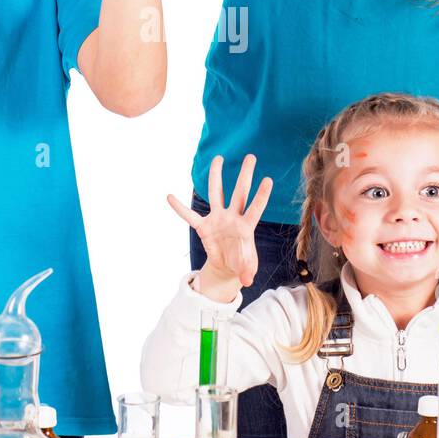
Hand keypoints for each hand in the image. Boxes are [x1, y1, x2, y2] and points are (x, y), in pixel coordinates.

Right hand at [168, 154, 272, 292]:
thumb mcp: (246, 268)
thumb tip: (247, 281)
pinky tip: (170, 197)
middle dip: (245, 175)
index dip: (261, 195)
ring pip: (217, 193)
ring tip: (218, 158)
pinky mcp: (204, 227)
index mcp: (246, 227)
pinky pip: (189, 216)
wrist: (227, 266)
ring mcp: (218, 219)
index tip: (268, 179)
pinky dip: (179, 208)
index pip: (255, 207)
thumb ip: (247, 271)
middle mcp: (232, 217)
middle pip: (239, 192)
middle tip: (251, 156)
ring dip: (216, 176)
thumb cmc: (241, 263)